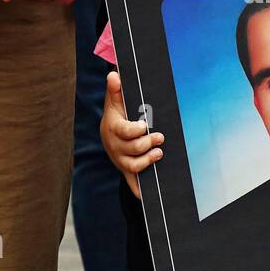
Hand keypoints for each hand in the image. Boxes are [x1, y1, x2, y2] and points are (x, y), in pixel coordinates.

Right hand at [100, 71, 164, 196]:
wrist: (109, 134)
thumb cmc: (118, 114)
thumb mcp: (116, 101)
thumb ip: (116, 89)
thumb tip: (113, 75)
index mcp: (113, 128)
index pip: (123, 131)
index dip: (134, 130)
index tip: (145, 125)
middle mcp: (115, 146)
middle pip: (131, 149)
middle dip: (146, 144)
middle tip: (160, 138)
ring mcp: (120, 159)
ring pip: (133, 165)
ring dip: (147, 161)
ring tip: (159, 153)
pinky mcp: (125, 169)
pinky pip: (131, 182)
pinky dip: (138, 190)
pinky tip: (147, 196)